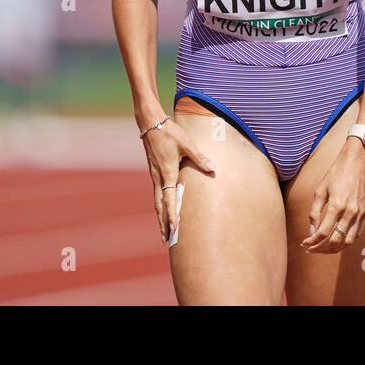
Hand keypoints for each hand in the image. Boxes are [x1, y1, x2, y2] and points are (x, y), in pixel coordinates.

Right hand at [141, 117, 216, 244]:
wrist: (150, 123)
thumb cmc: (169, 132)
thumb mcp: (186, 144)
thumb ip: (200, 158)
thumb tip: (214, 170)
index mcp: (167, 173)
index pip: (169, 199)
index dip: (172, 216)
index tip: (175, 230)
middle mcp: (158, 177)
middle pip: (160, 206)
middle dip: (163, 224)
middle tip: (166, 241)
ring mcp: (155, 175)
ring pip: (156, 201)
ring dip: (160, 217)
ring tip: (163, 231)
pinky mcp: (154, 171)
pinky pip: (156, 193)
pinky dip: (159, 205)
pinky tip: (162, 209)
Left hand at [302, 140, 364, 253]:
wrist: (357, 161)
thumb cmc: (336, 173)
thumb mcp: (320, 190)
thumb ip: (314, 212)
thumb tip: (311, 231)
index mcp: (336, 206)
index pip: (323, 233)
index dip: (312, 242)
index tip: (304, 244)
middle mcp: (350, 213)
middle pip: (335, 241)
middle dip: (321, 249)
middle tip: (311, 249)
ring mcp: (360, 214)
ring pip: (348, 242)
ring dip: (335, 249)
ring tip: (323, 249)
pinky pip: (357, 234)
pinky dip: (346, 241)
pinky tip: (337, 240)